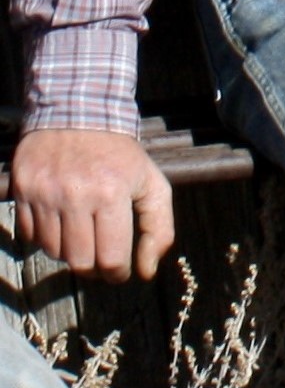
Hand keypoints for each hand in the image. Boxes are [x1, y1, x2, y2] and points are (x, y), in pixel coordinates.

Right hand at [9, 129, 173, 282]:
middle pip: (80, 261)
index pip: (111, 258)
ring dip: (70, 251)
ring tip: (83, 232)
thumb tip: (148, 270)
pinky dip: (46, 237)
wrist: (78, 115)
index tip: (121, 270)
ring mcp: (45, 195)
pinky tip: (61, 220)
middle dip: (94, 268)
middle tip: (102, 259)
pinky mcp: (22, 192)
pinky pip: (30, 235)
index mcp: (112, 193)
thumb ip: (159, 227)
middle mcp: (76, 196)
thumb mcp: (151, 183)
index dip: (118, 272)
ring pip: (54, 251)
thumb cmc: (119, 156)